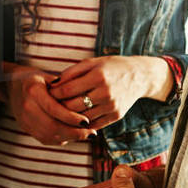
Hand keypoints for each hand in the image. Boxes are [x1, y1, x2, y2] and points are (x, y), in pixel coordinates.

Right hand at [6, 64, 92, 145]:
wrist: (8, 85)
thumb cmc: (31, 78)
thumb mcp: (46, 75)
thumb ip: (63, 85)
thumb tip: (83, 96)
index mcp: (32, 91)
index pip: (54, 109)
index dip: (71, 118)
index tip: (87, 121)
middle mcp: (26, 107)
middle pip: (52, 126)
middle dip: (74, 132)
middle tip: (91, 132)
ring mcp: (24, 119)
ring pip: (49, 135)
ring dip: (69, 138)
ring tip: (85, 135)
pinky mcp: (25, 128)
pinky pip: (45, 138)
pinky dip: (61, 139)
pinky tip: (72, 135)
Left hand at [50, 56, 171, 130]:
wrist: (140, 76)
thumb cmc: (111, 67)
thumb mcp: (92, 62)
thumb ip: (71, 72)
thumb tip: (53, 84)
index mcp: (98, 76)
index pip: (67, 90)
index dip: (54, 93)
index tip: (47, 93)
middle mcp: (106, 93)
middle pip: (73, 106)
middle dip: (59, 106)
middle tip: (51, 105)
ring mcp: (112, 106)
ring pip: (82, 118)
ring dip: (69, 117)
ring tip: (61, 112)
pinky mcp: (116, 116)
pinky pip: (94, 124)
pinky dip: (82, 123)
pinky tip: (75, 118)